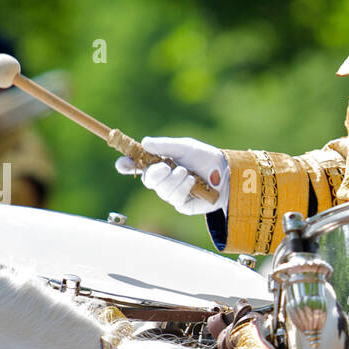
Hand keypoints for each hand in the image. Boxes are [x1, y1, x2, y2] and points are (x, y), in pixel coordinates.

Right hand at [115, 135, 229, 214]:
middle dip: (154, 174)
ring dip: (174, 180)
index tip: (121, 164)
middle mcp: (163, 180)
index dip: (126, 165)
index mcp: (159, 164)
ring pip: (162, 191)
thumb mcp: (184, 146)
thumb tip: (144, 143)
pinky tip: (192, 181)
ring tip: (186, 172)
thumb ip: (165, 146)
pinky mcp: (183, 205)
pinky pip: (175, 199)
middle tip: (164, 167)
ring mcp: (172, 194)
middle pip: (147, 181)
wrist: (226, 172)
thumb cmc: (205, 158)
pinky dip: (182, 188)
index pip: (137, 166)